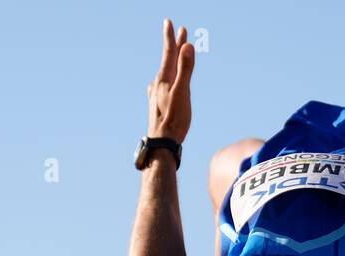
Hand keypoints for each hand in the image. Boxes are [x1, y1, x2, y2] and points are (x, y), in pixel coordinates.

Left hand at [146, 19, 193, 142]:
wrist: (162, 143)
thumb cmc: (173, 120)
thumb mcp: (182, 92)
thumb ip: (185, 69)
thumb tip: (187, 46)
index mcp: (163, 79)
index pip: (168, 52)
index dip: (171, 37)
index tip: (170, 23)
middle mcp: (158, 84)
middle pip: (168, 60)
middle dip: (175, 46)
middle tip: (180, 31)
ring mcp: (157, 94)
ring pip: (167, 72)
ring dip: (173, 60)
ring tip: (177, 52)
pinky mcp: (158, 103)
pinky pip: (165, 83)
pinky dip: (170, 75)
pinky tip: (165, 80)